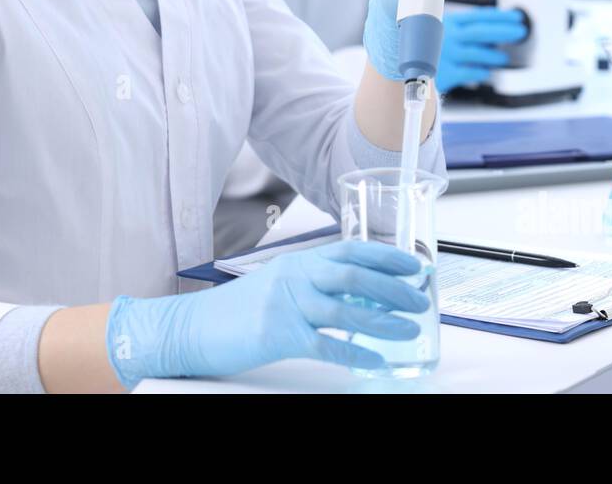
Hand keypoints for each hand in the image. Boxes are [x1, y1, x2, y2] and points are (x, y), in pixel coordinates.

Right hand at [104, 240, 429, 387]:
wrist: (191, 329)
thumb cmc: (237, 311)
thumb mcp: (278, 286)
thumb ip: (314, 285)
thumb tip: (360, 295)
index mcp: (298, 262)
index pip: (350, 250)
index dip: (386, 256)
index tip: (414, 266)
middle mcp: (295, 277)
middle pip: (354, 275)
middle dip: (394, 287)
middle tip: (420, 298)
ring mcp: (286, 304)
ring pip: (346, 308)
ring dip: (383, 319)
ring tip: (410, 329)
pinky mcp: (278, 334)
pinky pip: (326, 345)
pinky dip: (356, 353)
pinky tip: (377, 361)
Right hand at [435, 6, 528, 92]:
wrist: (406, 65)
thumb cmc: (431, 46)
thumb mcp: (443, 30)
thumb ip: (467, 30)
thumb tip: (498, 33)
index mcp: (448, 22)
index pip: (478, 16)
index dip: (500, 16)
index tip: (517, 18)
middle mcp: (447, 37)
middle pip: (480, 32)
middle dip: (503, 31)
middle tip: (520, 32)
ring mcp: (445, 54)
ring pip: (476, 53)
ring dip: (494, 55)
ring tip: (504, 58)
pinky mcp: (444, 73)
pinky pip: (468, 72)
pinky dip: (480, 72)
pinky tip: (487, 72)